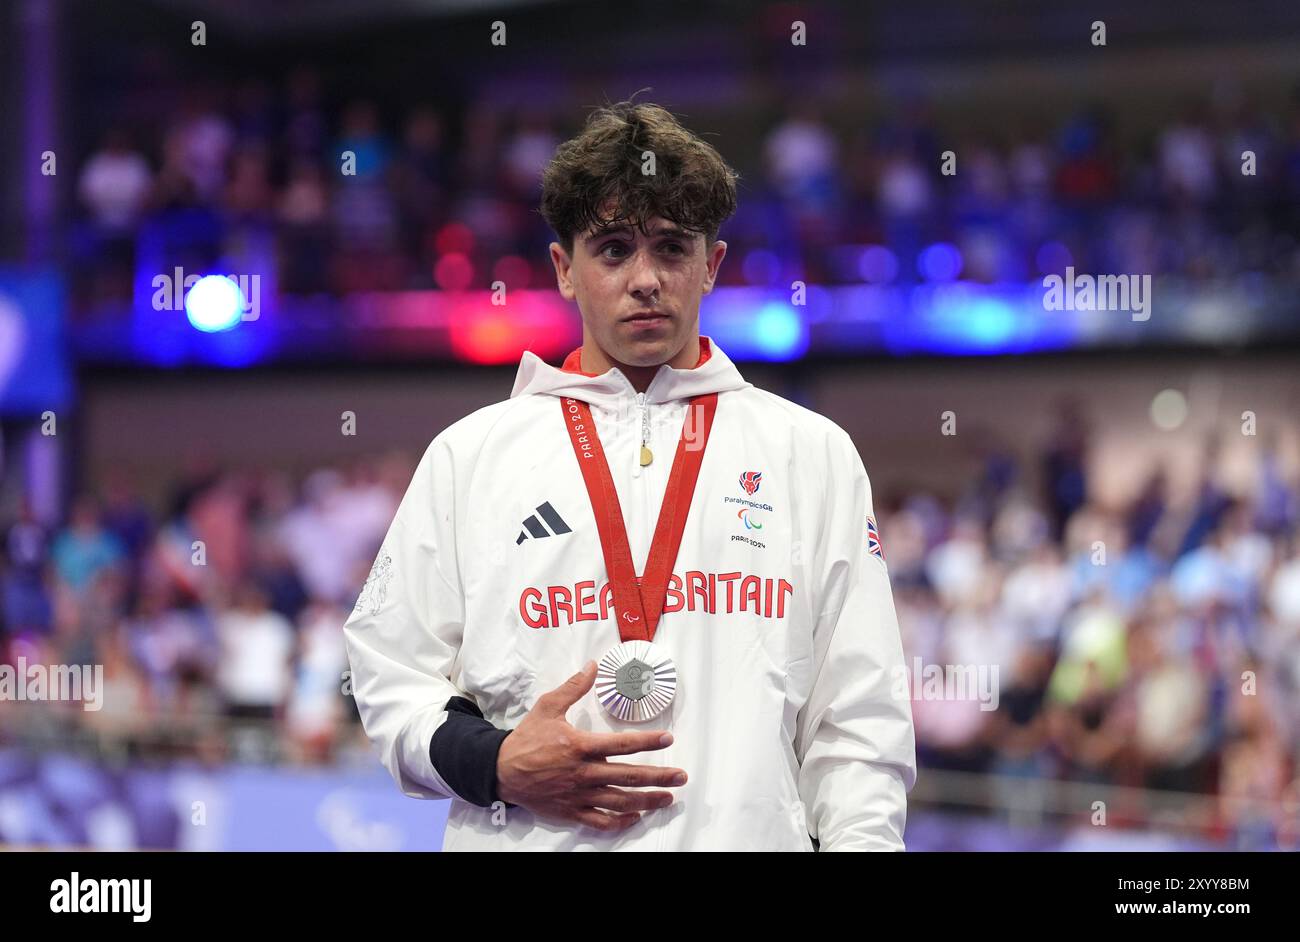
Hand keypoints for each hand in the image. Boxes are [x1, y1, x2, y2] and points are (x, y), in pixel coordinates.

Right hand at [495, 660, 686, 831]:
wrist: (501, 771)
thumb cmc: (526, 739)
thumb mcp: (547, 707)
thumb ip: (573, 687)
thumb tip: (593, 666)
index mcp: (579, 746)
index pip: (622, 745)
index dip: (648, 741)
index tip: (667, 739)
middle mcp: (583, 773)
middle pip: (628, 777)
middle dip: (658, 777)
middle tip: (680, 777)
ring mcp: (578, 795)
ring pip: (619, 801)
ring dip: (647, 801)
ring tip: (667, 799)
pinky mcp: (571, 811)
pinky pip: (600, 821)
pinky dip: (620, 822)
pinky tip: (635, 816)